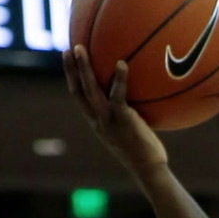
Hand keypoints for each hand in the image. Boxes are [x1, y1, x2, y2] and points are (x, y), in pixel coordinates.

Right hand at [64, 45, 167, 175]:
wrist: (148, 168)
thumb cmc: (145, 148)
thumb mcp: (132, 127)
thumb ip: (129, 112)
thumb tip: (141, 94)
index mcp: (96, 121)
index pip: (79, 97)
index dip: (73, 79)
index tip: (70, 62)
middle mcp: (97, 120)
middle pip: (78, 91)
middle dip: (72, 69)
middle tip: (70, 48)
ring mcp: (108, 121)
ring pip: (90, 91)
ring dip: (84, 69)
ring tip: (81, 49)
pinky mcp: (122, 121)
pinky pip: (118, 97)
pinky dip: (119, 80)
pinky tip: (122, 64)